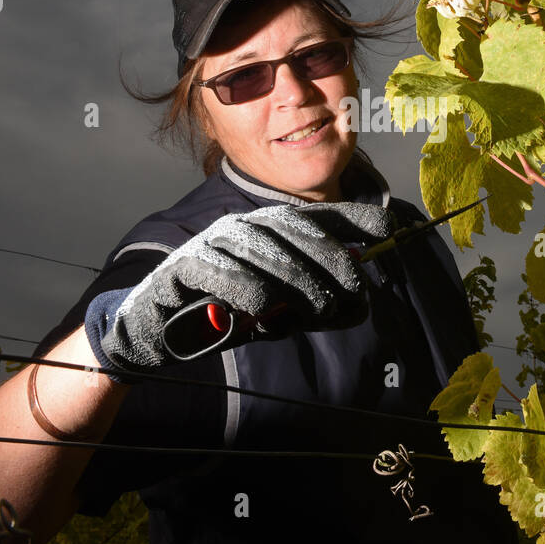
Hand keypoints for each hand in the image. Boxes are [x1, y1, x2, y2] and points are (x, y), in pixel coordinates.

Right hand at [86, 202, 396, 377]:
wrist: (155, 328)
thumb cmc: (225, 314)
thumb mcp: (278, 309)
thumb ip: (313, 301)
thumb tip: (356, 300)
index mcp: (268, 229)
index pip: (318, 215)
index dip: (354, 217)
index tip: (389, 227)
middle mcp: (244, 225)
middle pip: (299, 231)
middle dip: (334, 265)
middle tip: (352, 299)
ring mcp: (215, 241)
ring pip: (270, 253)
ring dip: (301, 286)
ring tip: (317, 313)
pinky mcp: (187, 266)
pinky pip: (229, 274)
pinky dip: (252, 294)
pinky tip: (263, 314)